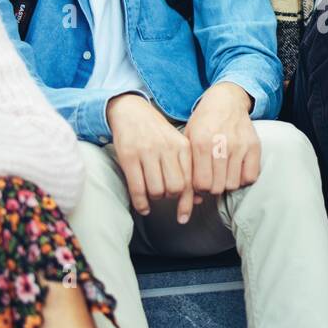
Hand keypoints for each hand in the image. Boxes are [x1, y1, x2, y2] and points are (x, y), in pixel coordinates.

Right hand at [106, 93, 197, 221]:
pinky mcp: (129, 156)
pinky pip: (137, 188)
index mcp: (182, 146)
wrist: (131, 111)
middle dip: (170, 198)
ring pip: (156, 190)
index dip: (187, 202)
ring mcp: (147, 152)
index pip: (190, 180)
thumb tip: (198, 200)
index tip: (184, 217)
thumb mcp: (176, 145)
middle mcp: (167, 149)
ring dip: (154, 198)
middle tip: (164, 194)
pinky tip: (143, 207)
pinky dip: (141, 203)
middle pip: (175, 188)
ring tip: (152, 192)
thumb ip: (187, 170)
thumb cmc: (156, 133)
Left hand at [184, 82, 259, 205]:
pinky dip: (243, 178)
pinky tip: (236, 170)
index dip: (199, 189)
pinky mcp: (254, 146)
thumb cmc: (203, 123)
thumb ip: (188, 165)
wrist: (226, 101)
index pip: (202, 184)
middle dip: (212, 188)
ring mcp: (240, 145)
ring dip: (227, 183)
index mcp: (201, 143)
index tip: (200, 183)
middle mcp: (221, 145)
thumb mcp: (188, 138)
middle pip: (217, 187)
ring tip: (223, 174)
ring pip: (233, 184)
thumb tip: (192, 197)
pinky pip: (251, 177)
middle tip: (212, 180)